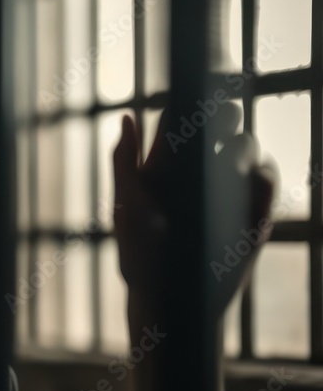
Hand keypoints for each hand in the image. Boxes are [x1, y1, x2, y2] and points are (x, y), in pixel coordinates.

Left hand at [113, 105, 276, 317]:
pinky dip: (262, 181)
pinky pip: (266, 178)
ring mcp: (225, 187)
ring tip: (232, 172)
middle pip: (220, 122)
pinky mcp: (251, 208)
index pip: (178, 117)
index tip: (199, 86)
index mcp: (161, 165)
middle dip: (226, 116)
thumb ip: (124, 164)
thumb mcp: (128, 212)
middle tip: (224, 124)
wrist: (175, 304)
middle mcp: (196, 169)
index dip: (189, 99)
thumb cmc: (140, 258)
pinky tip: (248, 197)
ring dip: (243, 151)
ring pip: (246, 147)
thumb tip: (126, 116)